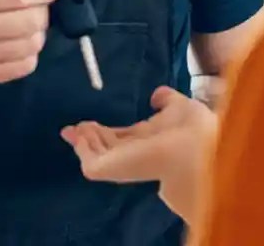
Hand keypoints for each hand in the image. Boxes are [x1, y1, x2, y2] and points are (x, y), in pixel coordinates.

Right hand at [61, 86, 216, 220]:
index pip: (121, 138)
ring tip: (72, 128)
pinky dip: (82, 148)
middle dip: (87, 138)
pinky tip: (78, 133)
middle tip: (71, 127)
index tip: (89, 123)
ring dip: (83, 141)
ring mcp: (120, 164)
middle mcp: (132, 154)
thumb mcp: (179, 106)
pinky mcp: (109, 169)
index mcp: (147, 140)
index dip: (105, 131)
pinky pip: (90, 161)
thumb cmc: (190, 127)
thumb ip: (166, 100)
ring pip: (95, 154)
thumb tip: (156, 95)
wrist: (193, 148)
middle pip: (104, 148)